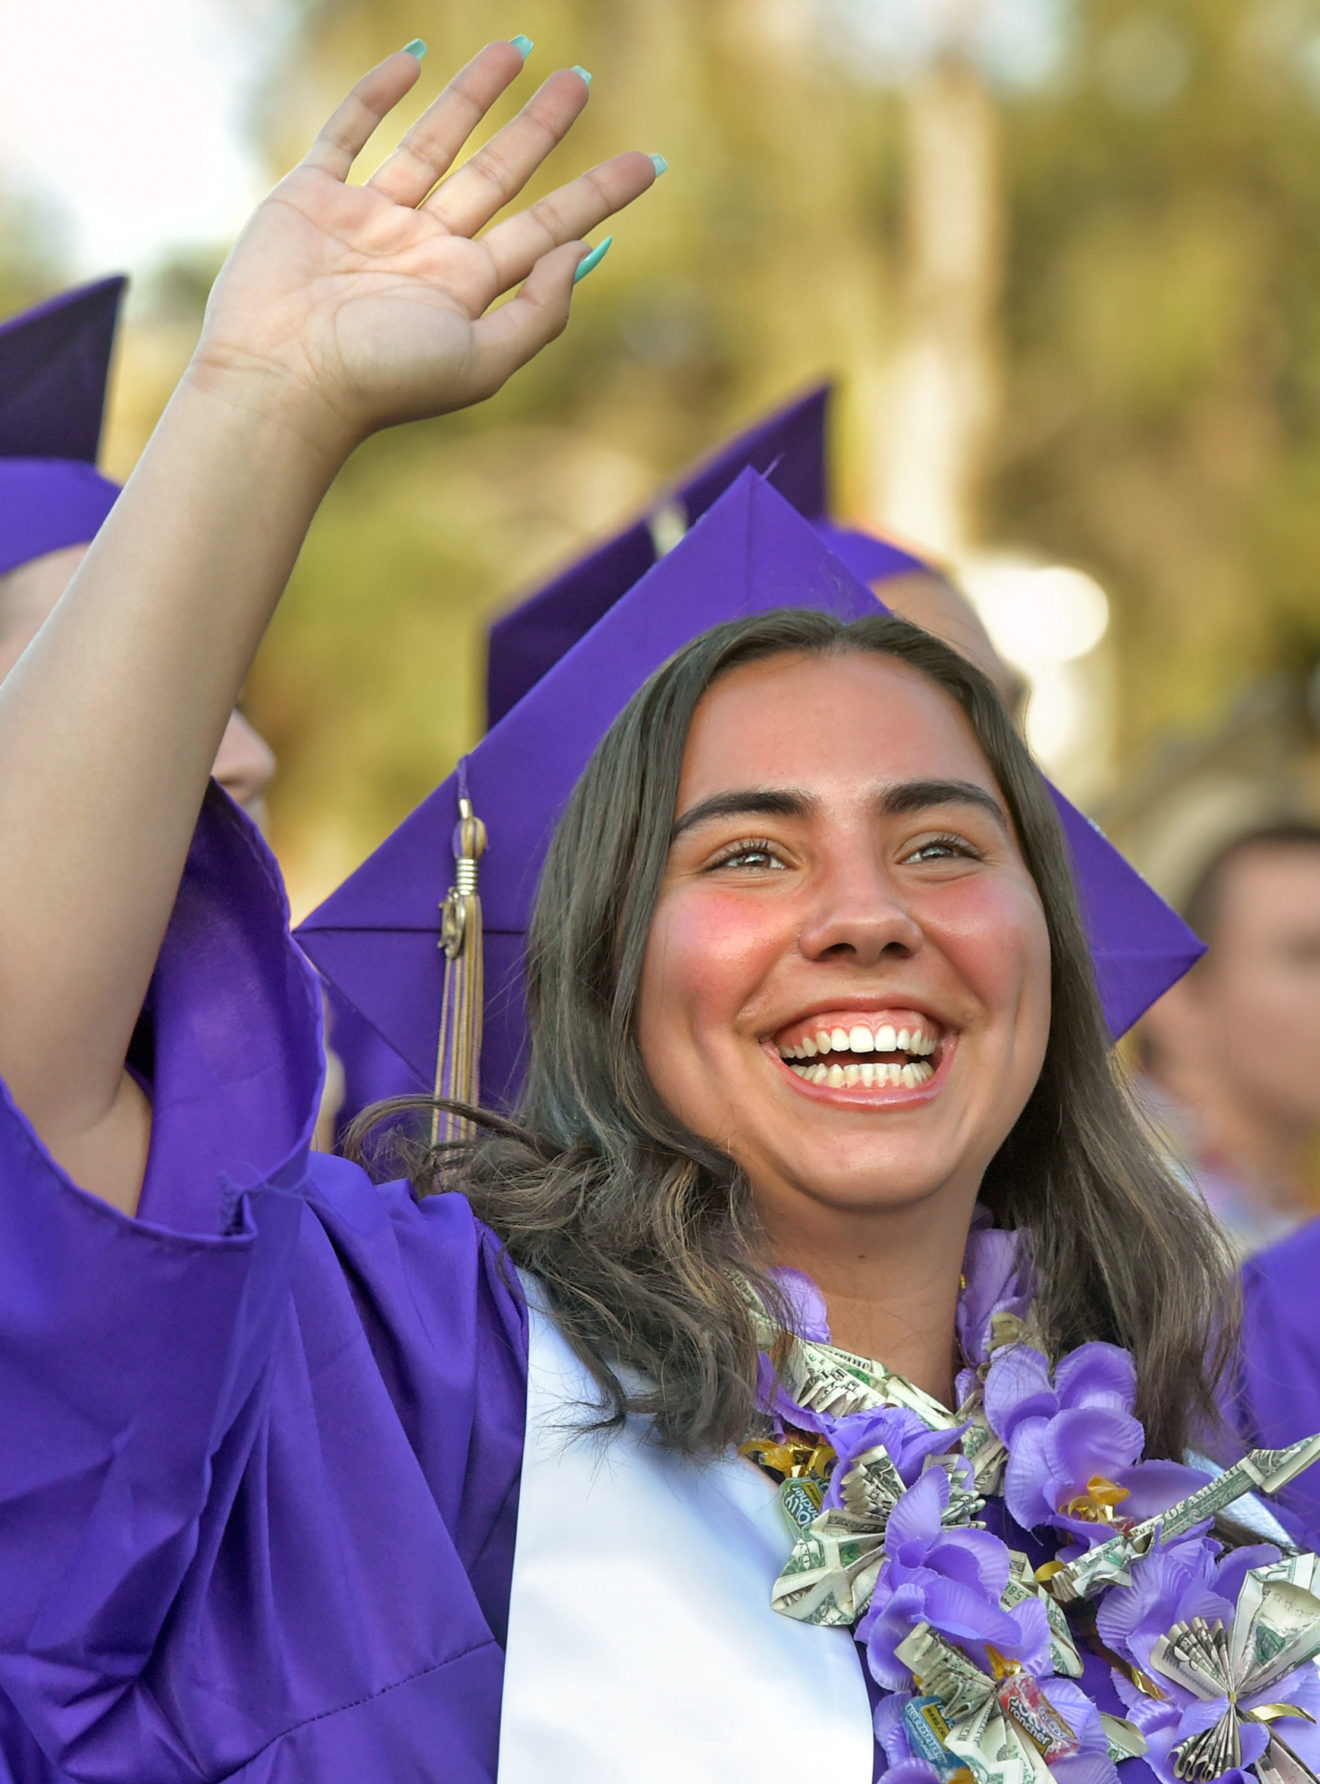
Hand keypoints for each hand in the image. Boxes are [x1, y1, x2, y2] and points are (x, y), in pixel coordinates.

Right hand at [192, 42, 656, 453]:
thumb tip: (585, 248)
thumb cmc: (383, 382)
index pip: (547, 228)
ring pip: (434, 143)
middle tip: (580, 81)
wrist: (283, 380)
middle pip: (498, 174)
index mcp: (468, 289)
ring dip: (474, 95)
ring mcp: (369, 219)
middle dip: (540, 127)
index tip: (650, 163)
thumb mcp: (483, 360)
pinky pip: (350, 132)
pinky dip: (378, 93)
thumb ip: (540, 311)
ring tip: (517, 48)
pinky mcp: (312, 197)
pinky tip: (415, 58)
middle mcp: (425, 250)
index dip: (598, 195)